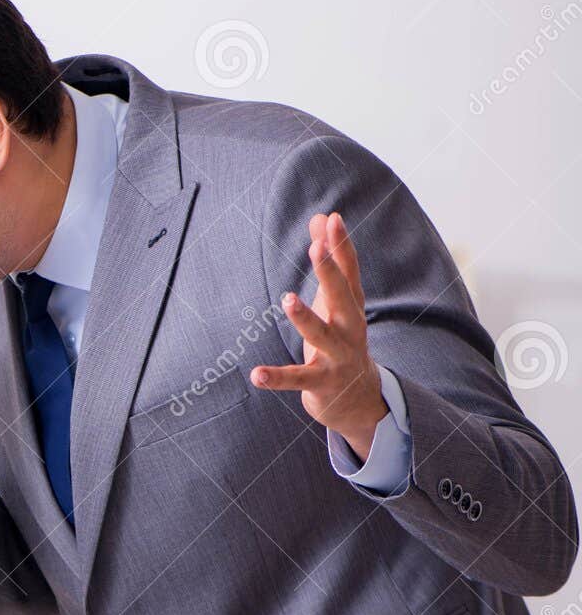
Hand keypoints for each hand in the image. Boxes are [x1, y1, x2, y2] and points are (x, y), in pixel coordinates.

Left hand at [251, 211, 387, 459]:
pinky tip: (256, 374)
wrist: (359, 397)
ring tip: (287, 298)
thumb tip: (322, 217)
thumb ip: (329, 259)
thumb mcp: (335, 300)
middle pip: (341, 296)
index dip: (341, 245)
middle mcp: (349, 328)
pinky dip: (277, 377)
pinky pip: (297, 379)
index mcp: (350, 306)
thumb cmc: (341, 339)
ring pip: (321, 334)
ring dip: (305, 317)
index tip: (332, 219)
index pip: (348, 271)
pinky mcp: (321, 382)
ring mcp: (337, 356)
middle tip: (317, 248)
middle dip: (330, 273)